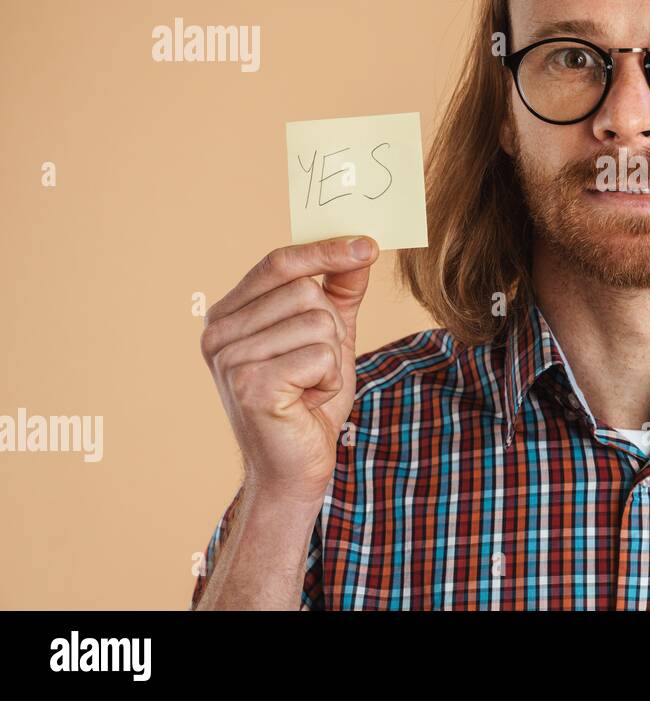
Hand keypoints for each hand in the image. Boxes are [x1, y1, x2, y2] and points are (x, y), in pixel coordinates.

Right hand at [200, 236, 377, 506]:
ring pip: (317, 322)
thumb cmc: (309, 400)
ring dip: (330, 358)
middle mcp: (218, 333)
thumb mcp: (329, 336)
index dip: (324, 251)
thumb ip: (339, 291)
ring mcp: (230, 359)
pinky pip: (320, 355)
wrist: (294, 467)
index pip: (279, 263)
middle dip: (330, 329)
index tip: (368, 245)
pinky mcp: (250, 385)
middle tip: (313, 367)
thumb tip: (360, 247)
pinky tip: (307, 402)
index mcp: (228, 314)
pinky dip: (328, 380)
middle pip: (305, 292)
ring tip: (308, 386)